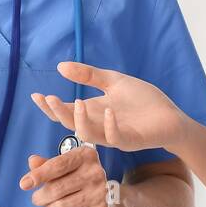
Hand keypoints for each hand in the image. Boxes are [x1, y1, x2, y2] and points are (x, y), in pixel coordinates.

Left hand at [19, 147, 113, 206]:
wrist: (106, 201)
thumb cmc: (80, 181)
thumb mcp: (65, 168)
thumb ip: (47, 164)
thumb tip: (32, 161)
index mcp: (85, 156)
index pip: (58, 165)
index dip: (39, 175)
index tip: (24, 184)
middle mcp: (95, 172)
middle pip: (56, 188)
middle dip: (40, 197)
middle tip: (37, 199)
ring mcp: (100, 192)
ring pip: (61, 206)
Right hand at [28, 61, 185, 153]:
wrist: (170, 116)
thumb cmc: (142, 101)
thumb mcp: (113, 81)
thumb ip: (89, 75)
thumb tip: (60, 66)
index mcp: (93, 112)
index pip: (65, 112)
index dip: (49, 107)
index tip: (35, 95)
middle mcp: (98, 126)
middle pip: (70, 124)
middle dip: (57, 113)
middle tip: (49, 99)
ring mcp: (113, 135)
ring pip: (88, 135)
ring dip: (80, 120)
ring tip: (77, 102)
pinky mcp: (131, 140)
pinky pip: (115, 138)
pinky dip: (109, 125)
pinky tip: (109, 111)